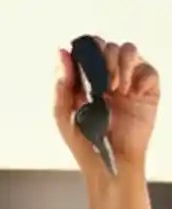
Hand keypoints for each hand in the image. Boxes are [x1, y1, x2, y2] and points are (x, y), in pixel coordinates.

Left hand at [55, 37, 159, 175]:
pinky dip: (139, 76)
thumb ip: (61, 84)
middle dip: (104, 57)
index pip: (87, 49)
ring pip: (129, 50)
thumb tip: (61, 52)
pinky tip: (129, 92)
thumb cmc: (84, 142)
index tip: (83, 62)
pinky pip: (148, 70)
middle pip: (108, 45)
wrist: (108, 162)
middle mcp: (107, 76)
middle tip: (102, 82)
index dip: (86, 48)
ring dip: (121, 63)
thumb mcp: (63, 114)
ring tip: (115, 88)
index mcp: (85, 79)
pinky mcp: (146, 90)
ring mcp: (127, 81)